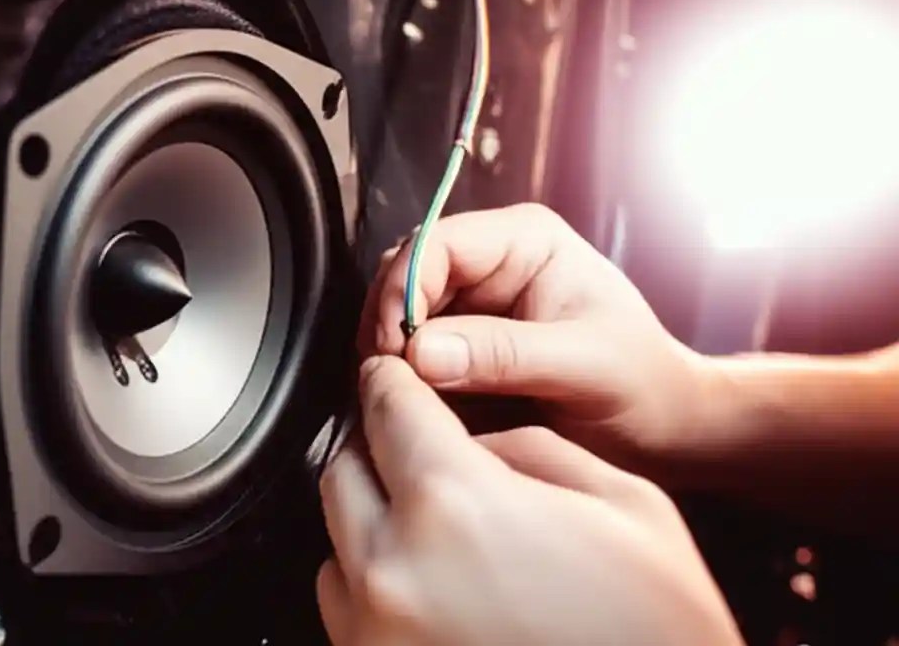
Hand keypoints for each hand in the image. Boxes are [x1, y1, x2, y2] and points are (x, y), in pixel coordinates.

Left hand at [317, 356, 740, 645]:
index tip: (393, 374)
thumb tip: (471, 442)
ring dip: (373, 519)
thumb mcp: (626, 504)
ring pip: (336, 540)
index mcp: (454, 505)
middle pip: (344, 469)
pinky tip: (434, 587)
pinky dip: (373, 583)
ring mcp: (372, 632)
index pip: (389, 407)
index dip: (392, 379)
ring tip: (439, 532)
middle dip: (378, 447)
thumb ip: (529, 450)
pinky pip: (344, 607)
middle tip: (418, 449)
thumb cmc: (658, 633)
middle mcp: (392, 570)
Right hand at [359, 203, 711, 472]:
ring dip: (393, 359)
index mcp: (524, 240)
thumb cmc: (643, 384)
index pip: (435, 245)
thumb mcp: (584, 365)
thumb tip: (420, 352)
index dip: (402, 292)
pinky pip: (412, 357)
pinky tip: (419, 410)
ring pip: (397, 319)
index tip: (397, 350)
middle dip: (388, 328)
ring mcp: (472, 305)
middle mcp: (490, 263)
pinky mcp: (461, 348)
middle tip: (392, 383)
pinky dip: (406, 382)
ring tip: (405, 402)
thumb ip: (504, 354)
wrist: (662, 429)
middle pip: (403, 278)